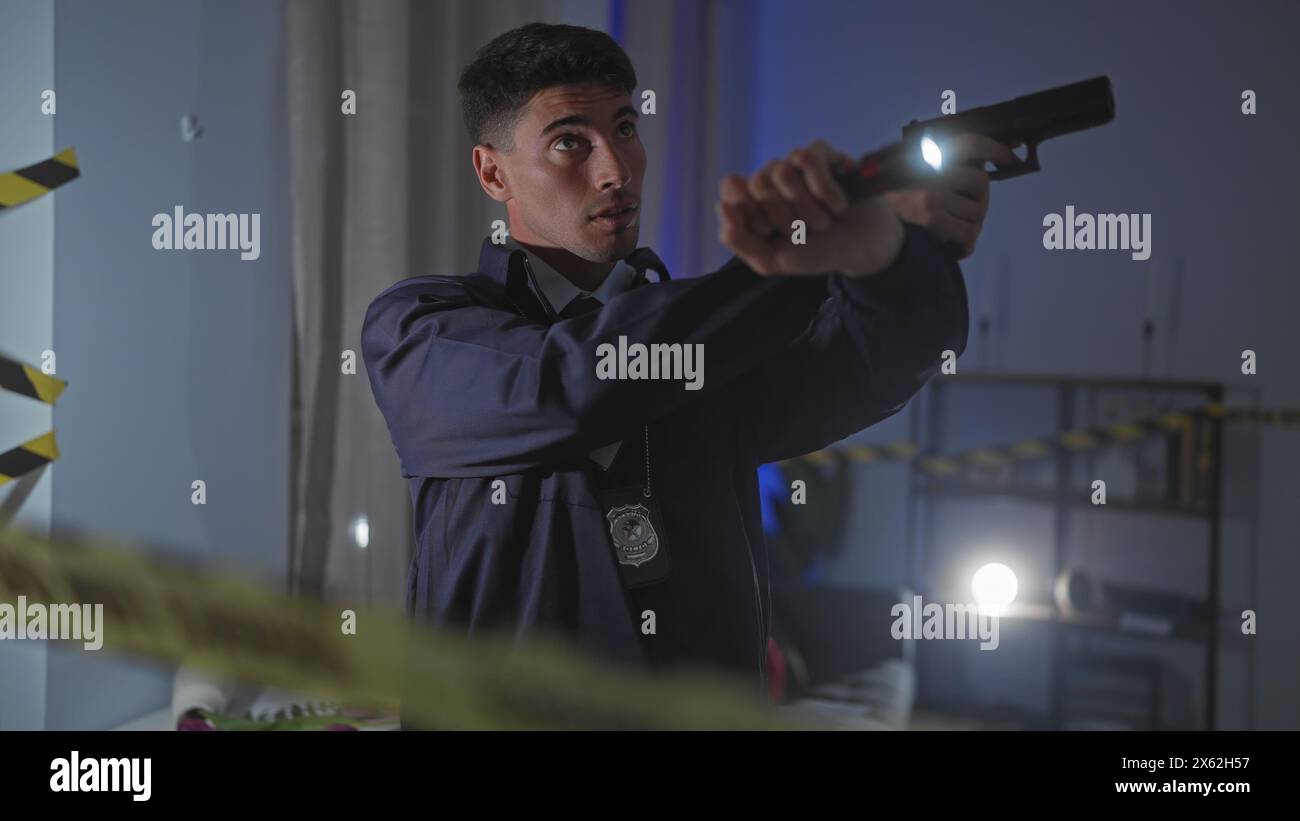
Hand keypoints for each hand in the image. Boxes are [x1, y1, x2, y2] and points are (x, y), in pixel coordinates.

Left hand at [716, 140, 905, 277]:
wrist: (863, 249)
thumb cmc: (816, 252)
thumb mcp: (770, 260)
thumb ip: (737, 239)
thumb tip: (721, 205)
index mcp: (753, 203)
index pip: (731, 189)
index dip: (751, 213)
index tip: (769, 232)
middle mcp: (770, 179)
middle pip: (758, 183)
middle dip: (784, 217)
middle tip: (803, 231)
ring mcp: (794, 165)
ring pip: (782, 172)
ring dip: (807, 209)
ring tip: (823, 222)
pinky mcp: (821, 154)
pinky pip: (808, 159)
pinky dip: (825, 191)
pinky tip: (837, 205)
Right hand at [883, 133, 1017, 259]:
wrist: (860, 227)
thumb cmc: (884, 207)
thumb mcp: (906, 176)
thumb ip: (934, 169)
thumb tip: (976, 166)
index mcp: (926, 158)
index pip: (969, 144)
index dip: (994, 148)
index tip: (1008, 157)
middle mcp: (931, 172)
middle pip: (981, 181)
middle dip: (979, 199)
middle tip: (967, 211)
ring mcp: (933, 195)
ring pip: (978, 209)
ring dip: (971, 224)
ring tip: (954, 233)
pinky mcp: (933, 219)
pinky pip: (969, 232)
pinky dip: (965, 245)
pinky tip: (954, 248)